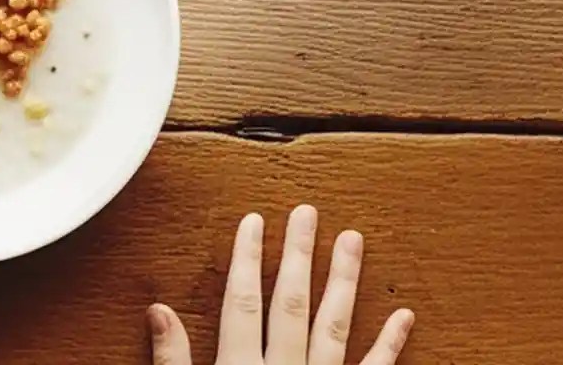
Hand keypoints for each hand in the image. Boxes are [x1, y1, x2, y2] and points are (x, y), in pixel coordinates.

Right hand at [147, 206, 413, 364]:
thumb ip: (172, 361)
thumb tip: (159, 309)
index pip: (242, 302)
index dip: (246, 259)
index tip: (254, 221)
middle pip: (291, 304)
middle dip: (298, 256)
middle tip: (308, 212)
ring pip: (334, 329)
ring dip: (344, 283)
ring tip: (353, 241)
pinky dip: (391, 345)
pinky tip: (403, 316)